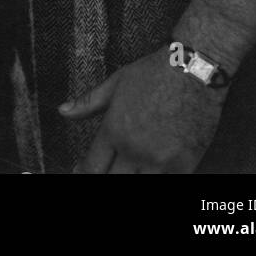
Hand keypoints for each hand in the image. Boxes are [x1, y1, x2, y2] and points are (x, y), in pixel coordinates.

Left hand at [62, 46, 226, 172]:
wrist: (193, 70)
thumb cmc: (153, 73)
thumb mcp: (114, 84)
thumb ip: (88, 103)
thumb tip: (62, 111)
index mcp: (115, 131)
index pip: (92, 166)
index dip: (84, 172)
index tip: (81, 171)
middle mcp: (135, 150)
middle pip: (112, 180)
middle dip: (105, 177)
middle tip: (104, 170)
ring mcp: (162, 160)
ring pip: (139, 185)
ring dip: (131, 179)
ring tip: (128, 171)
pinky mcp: (186, 164)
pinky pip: (168, 183)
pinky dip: (158, 179)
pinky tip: (152, 173)